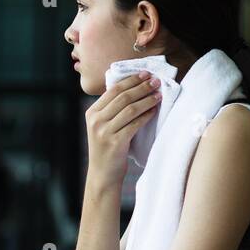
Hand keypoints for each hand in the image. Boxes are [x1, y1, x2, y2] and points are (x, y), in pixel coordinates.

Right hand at [84, 71, 161, 193]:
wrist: (102, 174)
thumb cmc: (107, 148)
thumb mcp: (102, 126)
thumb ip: (111, 110)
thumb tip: (134, 88)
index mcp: (91, 113)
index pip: (113, 90)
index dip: (130, 80)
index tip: (145, 74)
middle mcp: (95, 121)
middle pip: (122, 97)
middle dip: (141, 87)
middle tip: (156, 81)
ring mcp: (104, 132)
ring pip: (130, 109)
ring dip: (146, 100)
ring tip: (159, 94)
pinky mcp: (115, 143)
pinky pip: (134, 124)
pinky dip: (146, 115)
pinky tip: (154, 111)